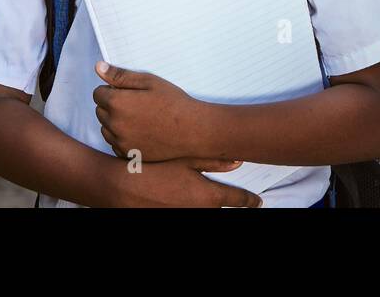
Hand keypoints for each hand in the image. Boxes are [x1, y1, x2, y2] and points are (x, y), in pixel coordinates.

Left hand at [93, 61, 207, 161]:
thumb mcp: (149, 81)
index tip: (128, 91)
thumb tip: (99, 67)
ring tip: (139, 118)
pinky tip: (141, 132)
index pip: (97, 94)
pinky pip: (115, 144)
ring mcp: (120, 142)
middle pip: (100, 111)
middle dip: (112, 105)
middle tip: (136, 103)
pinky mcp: (128, 154)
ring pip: (105, 129)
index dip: (111, 90)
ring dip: (115, 122)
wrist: (192, 130)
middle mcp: (114, 124)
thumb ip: (120, 75)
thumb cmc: (173, 102)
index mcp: (117, 103)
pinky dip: (122, 138)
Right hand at [108, 157, 262, 207]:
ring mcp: (184, 217)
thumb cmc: (153, 169)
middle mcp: (200, 211)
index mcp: (208, 196)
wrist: (121, 187)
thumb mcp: (185, 159)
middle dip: (223, 200)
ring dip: (204, 204)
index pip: (237, 200)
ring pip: (203, 211)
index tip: (258, 202)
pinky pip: (186, 213)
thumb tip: (237, 161)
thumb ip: (213, 161)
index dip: (249, 200)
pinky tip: (178, 196)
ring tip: (194, 191)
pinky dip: (189, 206)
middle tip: (223, 191)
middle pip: (219, 207)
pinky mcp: (170, 219)